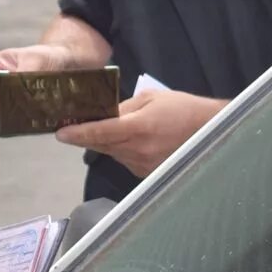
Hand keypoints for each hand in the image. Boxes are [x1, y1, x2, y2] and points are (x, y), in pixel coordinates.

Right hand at [0, 44, 73, 113]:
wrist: (65, 65)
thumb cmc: (46, 56)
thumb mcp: (36, 58)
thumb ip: (23, 72)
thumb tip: (15, 87)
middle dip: (4, 101)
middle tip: (24, 93)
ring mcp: (7, 104)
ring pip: (2, 116)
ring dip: (17, 112)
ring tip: (37, 100)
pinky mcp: (20, 116)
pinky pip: (18, 124)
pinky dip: (28, 120)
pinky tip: (42, 111)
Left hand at [54, 90, 226, 177]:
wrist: (211, 132)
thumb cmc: (183, 109)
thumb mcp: (151, 98)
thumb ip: (124, 107)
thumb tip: (103, 114)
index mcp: (139, 128)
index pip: (100, 132)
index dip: (78, 133)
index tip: (60, 132)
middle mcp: (139, 150)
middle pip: (101, 145)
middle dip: (84, 137)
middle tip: (69, 128)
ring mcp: (143, 165)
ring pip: (111, 153)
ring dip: (102, 143)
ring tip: (99, 130)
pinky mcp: (147, 173)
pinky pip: (124, 160)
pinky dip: (119, 150)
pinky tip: (126, 140)